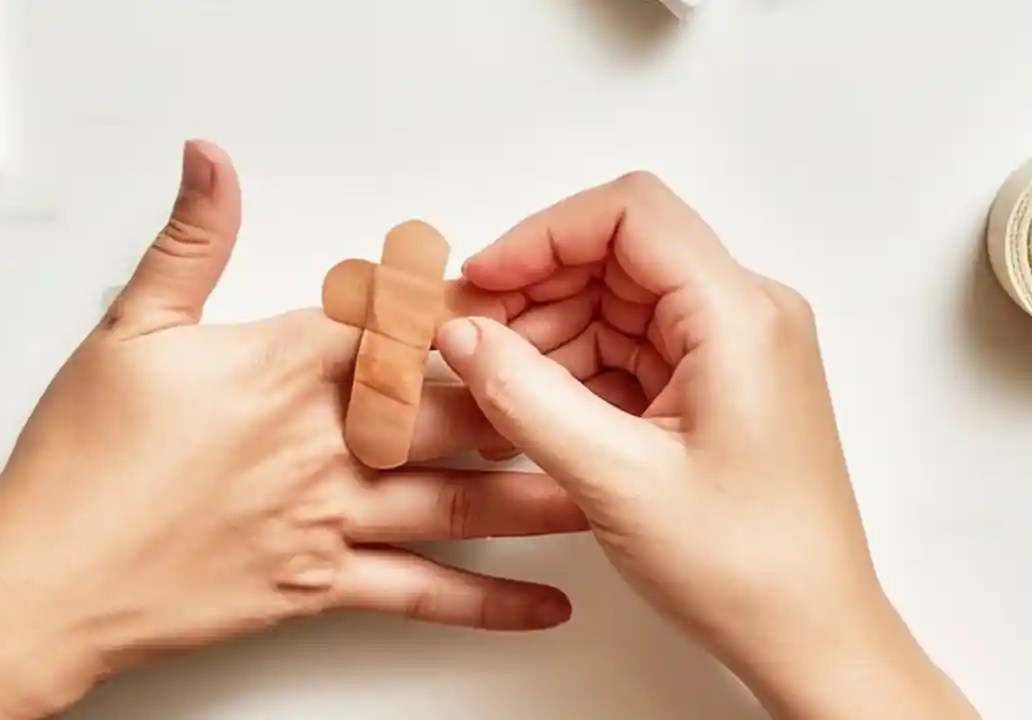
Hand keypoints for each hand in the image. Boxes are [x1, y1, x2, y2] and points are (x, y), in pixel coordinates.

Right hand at [0, 142, 587, 717]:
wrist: (48, 580)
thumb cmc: (84, 461)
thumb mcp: (130, 330)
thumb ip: (189, 242)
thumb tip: (211, 163)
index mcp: (285, 369)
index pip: (399, 328)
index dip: (466, 314)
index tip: (525, 301)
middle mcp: (324, 444)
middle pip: (450, 409)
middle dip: (526, 395)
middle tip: (601, 387)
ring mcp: (328, 520)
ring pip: (458, 502)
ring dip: (539, 492)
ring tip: (610, 486)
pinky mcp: (320, 586)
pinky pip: (421, 596)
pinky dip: (488, 603)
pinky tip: (547, 601)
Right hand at [432, 173, 977, 718]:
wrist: (809, 634)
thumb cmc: (745, 566)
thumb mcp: (614, 480)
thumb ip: (525, 397)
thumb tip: (459, 332)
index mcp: (739, 316)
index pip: (630, 214)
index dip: (542, 235)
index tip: (483, 281)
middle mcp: (744, 315)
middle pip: (618, 253)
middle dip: (537, 290)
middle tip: (474, 343)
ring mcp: (732, 348)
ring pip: (616, 300)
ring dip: (550, 334)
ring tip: (499, 392)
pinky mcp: (715, 383)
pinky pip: (630, 346)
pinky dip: (576, 369)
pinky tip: (538, 412)